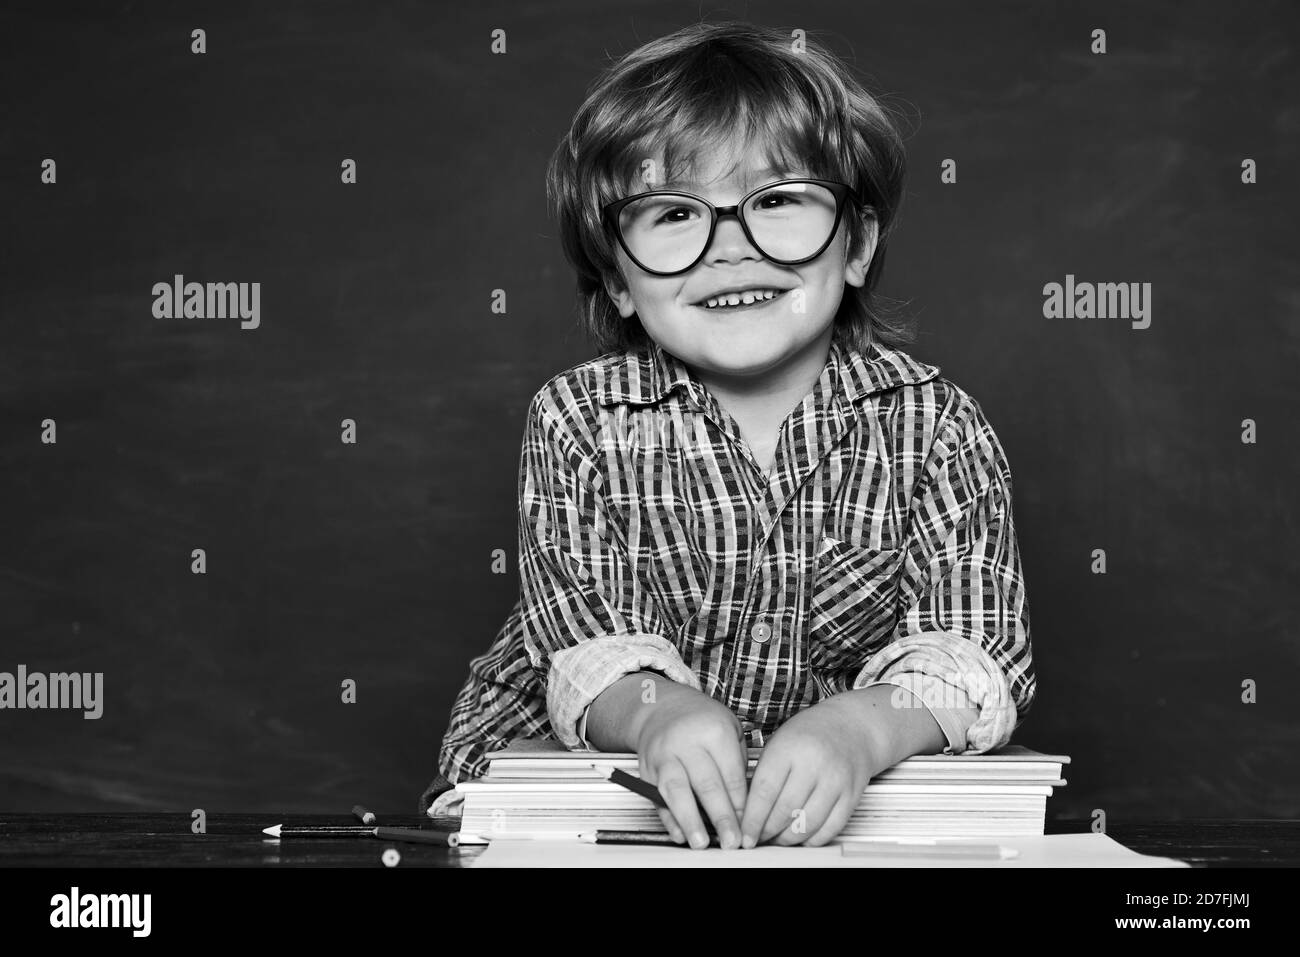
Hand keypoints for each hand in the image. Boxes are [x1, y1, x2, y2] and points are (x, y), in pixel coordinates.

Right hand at [633, 683, 748, 849]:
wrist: (662, 707)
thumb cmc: (702, 720)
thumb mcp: (730, 728)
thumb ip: (737, 763)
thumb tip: (743, 804)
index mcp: (713, 731)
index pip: (730, 774)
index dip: (740, 803)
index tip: (747, 825)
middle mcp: (686, 742)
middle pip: (706, 784)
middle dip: (720, 817)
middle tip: (731, 841)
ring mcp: (663, 755)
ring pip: (676, 790)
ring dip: (690, 820)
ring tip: (701, 842)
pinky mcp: (646, 768)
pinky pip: (655, 796)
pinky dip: (667, 818)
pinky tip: (679, 834)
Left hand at [739, 696, 881, 846]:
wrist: (852, 726)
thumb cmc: (810, 734)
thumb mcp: (779, 742)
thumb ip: (764, 774)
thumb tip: (747, 812)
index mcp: (789, 748)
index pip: (764, 791)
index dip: (752, 819)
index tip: (744, 835)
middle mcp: (814, 763)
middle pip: (784, 810)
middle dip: (767, 831)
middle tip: (758, 838)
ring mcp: (835, 780)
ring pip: (807, 824)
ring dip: (788, 839)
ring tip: (777, 839)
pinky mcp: (852, 794)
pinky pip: (831, 828)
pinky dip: (813, 839)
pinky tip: (801, 837)